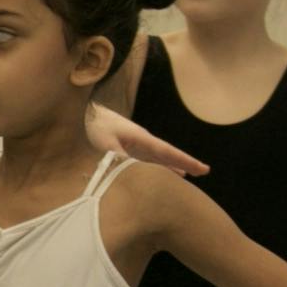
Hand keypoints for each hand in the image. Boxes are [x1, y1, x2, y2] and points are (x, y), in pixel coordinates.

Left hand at [87, 103, 206, 176]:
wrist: (82, 111)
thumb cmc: (91, 125)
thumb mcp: (103, 141)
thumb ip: (118, 156)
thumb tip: (130, 173)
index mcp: (139, 137)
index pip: (167, 152)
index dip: (185, 161)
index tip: (203, 169)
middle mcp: (140, 140)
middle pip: (166, 154)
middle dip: (183, 162)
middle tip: (203, 171)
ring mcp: (134, 143)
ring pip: (157, 157)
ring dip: (170, 165)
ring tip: (185, 175)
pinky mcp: (125, 146)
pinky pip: (145, 159)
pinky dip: (155, 166)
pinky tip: (159, 173)